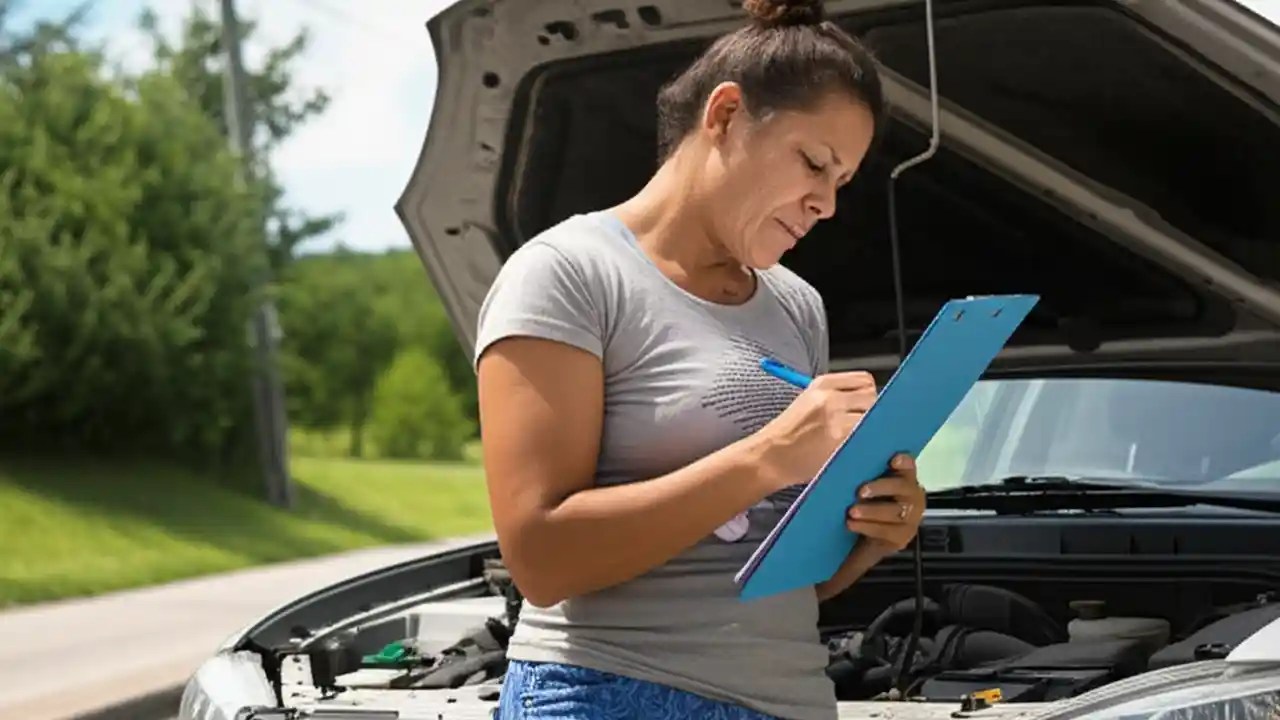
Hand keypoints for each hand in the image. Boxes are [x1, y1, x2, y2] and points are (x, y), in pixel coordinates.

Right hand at [756, 371, 877, 491]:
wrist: (769, 457)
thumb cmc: (788, 434)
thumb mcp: (808, 402)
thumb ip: (837, 396)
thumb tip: (871, 401)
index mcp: (822, 384)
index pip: (865, 380)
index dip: (868, 394)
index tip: (862, 406)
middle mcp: (829, 397)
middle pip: (872, 397)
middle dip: (872, 412)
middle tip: (859, 426)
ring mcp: (834, 419)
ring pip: (872, 419)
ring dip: (869, 430)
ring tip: (855, 439)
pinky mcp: (838, 441)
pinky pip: (866, 438)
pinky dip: (865, 444)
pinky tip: (853, 449)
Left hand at [846, 453, 925, 552]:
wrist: (860, 542)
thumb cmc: (860, 502)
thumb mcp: (859, 483)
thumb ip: (859, 469)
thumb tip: (840, 443)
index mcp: (903, 477)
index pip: (908, 465)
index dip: (903, 461)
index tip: (892, 459)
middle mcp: (912, 495)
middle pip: (903, 487)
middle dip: (881, 487)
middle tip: (860, 490)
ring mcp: (910, 518)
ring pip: (896, 512)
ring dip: (872, 510)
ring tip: (851, 511)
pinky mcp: (901, 538)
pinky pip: (886, 531)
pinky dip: (867, 527)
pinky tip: (850, 524)